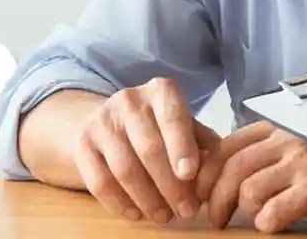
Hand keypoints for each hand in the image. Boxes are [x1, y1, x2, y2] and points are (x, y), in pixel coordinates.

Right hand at [71, 78, 220, 223]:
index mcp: (160, 91)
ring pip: (125, 168)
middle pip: (149, 149)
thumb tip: (224, 165)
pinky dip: (119, 203)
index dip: (181, 146)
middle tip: (187, 210)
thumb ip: (203, 142)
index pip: (172, 117)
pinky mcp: (82, 145)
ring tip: (165, 216)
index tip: (190, 173)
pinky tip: (137, 214)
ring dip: (148, 199)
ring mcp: (101, 122)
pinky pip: (99, 181)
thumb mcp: (183, 124)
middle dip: (171, 186)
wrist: (108, 120)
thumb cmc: (158, 125)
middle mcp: (129, 100)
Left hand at [194, 121, 306, 232]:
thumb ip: (268, 154)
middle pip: (232, 168)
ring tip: (253, 221)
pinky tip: (277, 225)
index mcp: (283, 127)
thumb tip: (221, 174)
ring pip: (248, 190)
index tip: (199, 194)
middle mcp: (291, 139)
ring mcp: (305, 162)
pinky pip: (273, 212)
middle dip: (215, 199)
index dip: (206, 173)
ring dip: (244, 212)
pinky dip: (267, 224)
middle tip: (216, 219)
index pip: (228, 145)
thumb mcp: (302, 151)